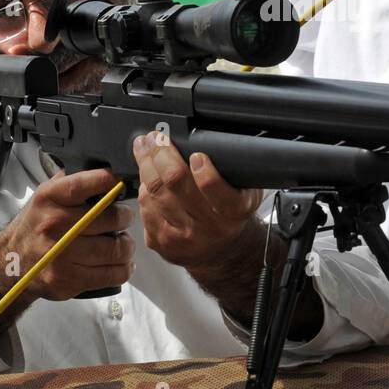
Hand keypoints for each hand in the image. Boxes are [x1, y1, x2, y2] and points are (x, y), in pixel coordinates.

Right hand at [0, 167, 135, 312]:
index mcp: (49, 198)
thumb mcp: (46, 195)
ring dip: (127, 246)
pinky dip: (123, 269)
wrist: (10, 263)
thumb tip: (106, 168)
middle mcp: (54, 225)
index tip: (120, 183)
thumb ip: (72, 180)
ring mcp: (61, 255)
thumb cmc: (35, 226)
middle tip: (124, 218)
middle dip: (125, 217)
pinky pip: (112, 274)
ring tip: (122, 243)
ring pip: (116, 249)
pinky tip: (120, 263)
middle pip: (111, 218)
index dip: (109, 182)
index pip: (84, 184)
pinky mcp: (68, 280)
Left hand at [133, 131, 262, 274]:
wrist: (222, 251)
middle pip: (175, 182)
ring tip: (145, 149)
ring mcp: (182, 237)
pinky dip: (143, 188)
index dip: (203, 169)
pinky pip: (144, 208)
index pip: (214, 188)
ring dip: (145, 165)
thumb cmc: (230, 213)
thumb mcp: (245, 190)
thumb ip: (231, 169)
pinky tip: (147, 177)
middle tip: (156, 138)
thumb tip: (204, 138)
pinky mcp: (161, 242)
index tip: (196, 154)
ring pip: (154, 193)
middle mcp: (208, 226)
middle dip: (161, 153)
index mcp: (234, 211)